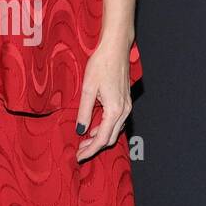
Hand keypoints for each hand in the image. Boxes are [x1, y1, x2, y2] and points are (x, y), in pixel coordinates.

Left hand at [75, 39, 131, 161]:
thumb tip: (80, 130)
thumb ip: (84, 112)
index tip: (78, 157)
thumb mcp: (87, 89)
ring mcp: (126, 106)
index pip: (102, 139)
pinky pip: (117, 122)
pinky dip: (106, 128)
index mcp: (115, 110)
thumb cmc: (101, 64)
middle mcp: (124, 110)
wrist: (115, 48)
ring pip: (115, 131)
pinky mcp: (125, 101)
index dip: (90, 150)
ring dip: (100, 138)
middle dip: (94, 147)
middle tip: (79, 150)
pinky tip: (95, 126)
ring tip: (84, 140)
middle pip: (110, 138)